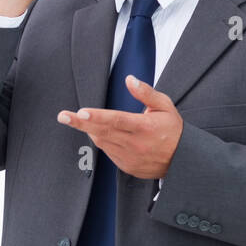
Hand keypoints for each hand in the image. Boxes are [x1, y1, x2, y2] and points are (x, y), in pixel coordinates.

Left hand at [57, 76, 183, 178]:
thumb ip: (146, 93)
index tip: (80, 113)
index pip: (116, 120)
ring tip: (86, 120)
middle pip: (103, 132)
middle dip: (81, 123)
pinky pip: (108, 152)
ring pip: (102, 142)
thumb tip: (130, 79)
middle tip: (63, 116)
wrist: (182, 160)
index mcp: (145, 127)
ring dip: (91, 130)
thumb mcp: (165, 106)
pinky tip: (104, 133)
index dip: (97, 117)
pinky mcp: (126, 166)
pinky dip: (102, 140)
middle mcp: (135, 144)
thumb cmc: (173, 130)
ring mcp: (129, 158)